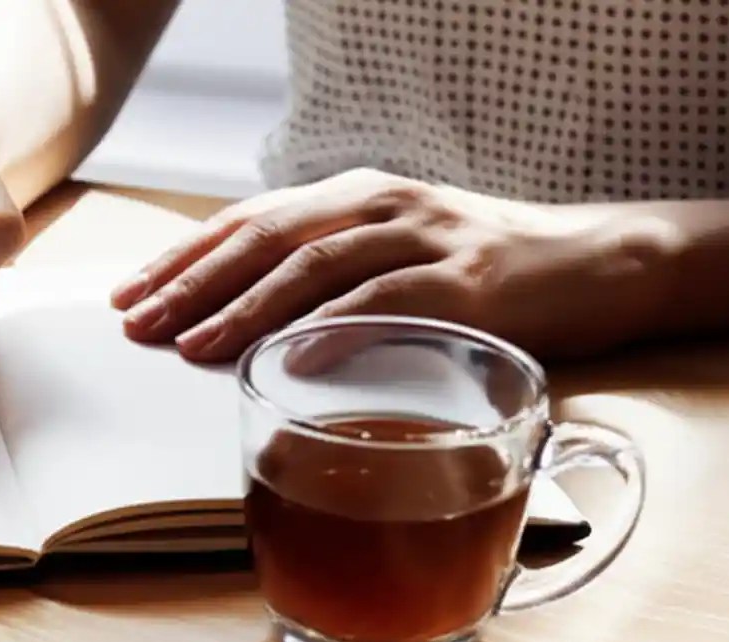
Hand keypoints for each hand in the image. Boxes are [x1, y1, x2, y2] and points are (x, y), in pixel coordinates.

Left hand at [111, 168, 670, 361]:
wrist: (597, 260)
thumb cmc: (482, 269)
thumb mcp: (395, 252)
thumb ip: (330, 272)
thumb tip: (245, 317)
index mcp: (354, 196)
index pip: (248, 221)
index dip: (184, 256)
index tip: (131, 291)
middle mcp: (380, 205)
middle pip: (266, 238)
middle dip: (193, 283)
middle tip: (138, 323)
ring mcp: (426, 239)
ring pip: (316, 266)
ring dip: (246, 309)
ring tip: (191, 346)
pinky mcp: (470, 283)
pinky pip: (389, 303)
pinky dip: (335, 330)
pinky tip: (290, 359)